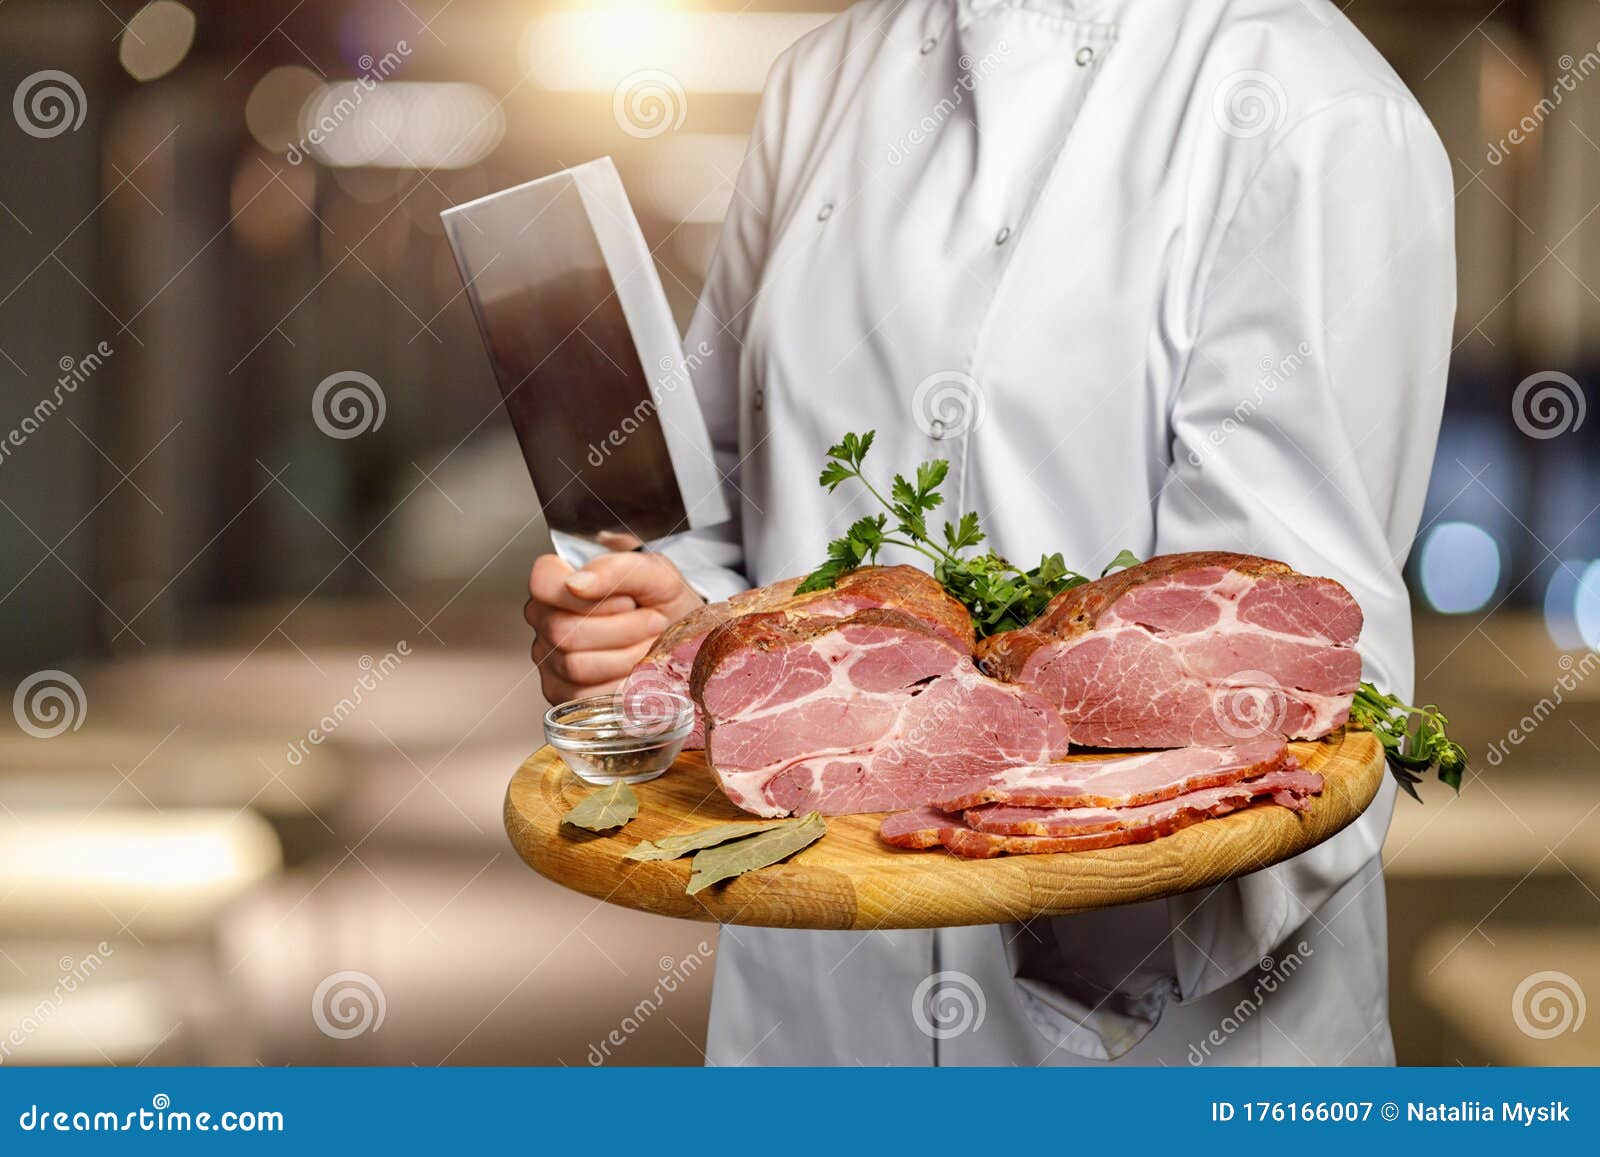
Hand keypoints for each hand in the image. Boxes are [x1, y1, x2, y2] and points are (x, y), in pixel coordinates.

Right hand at [524, 550, 703, 703]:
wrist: (687, 642)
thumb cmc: (664, 604)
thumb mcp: (656, 575)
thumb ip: (616, 569)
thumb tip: (575, 584)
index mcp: (559, 584)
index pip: (544, 583)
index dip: (586, 595)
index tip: (626, 600)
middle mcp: (546, 622)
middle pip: (564, 631)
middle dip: (621, 629)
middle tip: (653, 621)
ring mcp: (552, 662)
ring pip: (576, 665)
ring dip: (627, 655)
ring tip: (649, 643)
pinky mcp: (566, 697)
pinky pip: (586, 697)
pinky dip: (622, 683)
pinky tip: (638, 668)